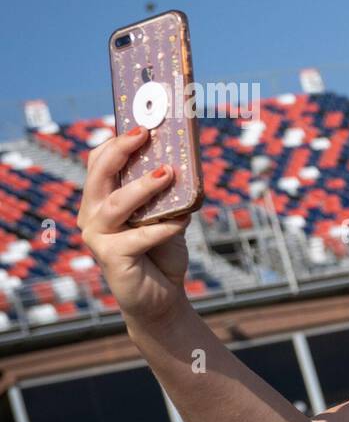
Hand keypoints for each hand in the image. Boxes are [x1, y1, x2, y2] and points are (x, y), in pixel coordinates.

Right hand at [76, 128, 191, 325]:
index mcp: (100, 199)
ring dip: (143, 186)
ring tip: (168, 173)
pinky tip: (184, 220)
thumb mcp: (164, 214)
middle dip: (120, 151)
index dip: (115, 142)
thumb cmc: (161, 250)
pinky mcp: (112, 258)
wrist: (161, 295)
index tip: (141, 126)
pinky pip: (140, 237)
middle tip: (145, 135)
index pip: (98, 163)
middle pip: (99, 176)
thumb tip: (184, 162)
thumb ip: (165, 193)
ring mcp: (99, 237)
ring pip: (116, 204)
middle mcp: (92, 215)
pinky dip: (165, 227)